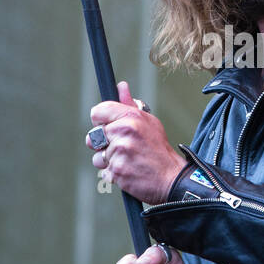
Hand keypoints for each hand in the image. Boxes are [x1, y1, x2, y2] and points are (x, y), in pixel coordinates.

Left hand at [88, 81, 186, 204]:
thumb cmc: (158, 148)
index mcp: (131, 117)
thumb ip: (129, 104)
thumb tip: (121, 86)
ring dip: (107, 161)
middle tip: (121, 147)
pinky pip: (104, 172)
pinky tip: (129, 170)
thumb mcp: (149, 122)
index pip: (97, 112)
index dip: (100, 120)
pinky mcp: (116, 171)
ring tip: (127, 160)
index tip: (107, 126)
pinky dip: (114, 174)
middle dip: (103, 143)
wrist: (171, 176)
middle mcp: (124, 132)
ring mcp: (119, 153)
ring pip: (97, 156)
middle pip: (93, 136)